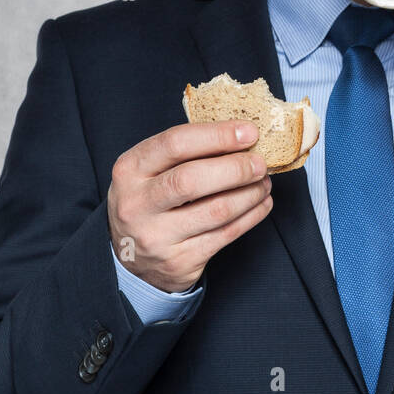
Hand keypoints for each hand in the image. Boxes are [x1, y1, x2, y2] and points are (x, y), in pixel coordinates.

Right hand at [107, 121, 273, 292]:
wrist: (130, 258)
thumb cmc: (149, 202)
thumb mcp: (149, 172)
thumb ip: (186, 152)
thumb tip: (241, 136)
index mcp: (129, 170)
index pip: (175, 143)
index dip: (218, 135)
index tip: (249, 132)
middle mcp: (137, 204)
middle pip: (192, 179)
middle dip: (236, 168)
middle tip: (260, 163)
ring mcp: (157, 236)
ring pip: (216, 210)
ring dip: (250, 193)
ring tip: (264, 182)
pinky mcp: (179, 261)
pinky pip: (226, 234)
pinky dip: (252, 215)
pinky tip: (260, 203)